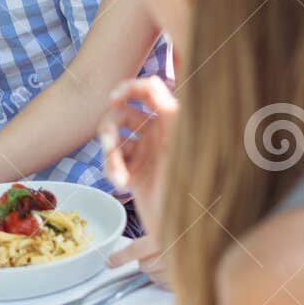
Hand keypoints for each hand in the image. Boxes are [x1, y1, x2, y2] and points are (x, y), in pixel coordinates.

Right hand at [100, 77, 176, 286]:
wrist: (189, 229)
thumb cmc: (196, 185)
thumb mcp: (184, 140)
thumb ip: (170, 107)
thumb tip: (159, 76)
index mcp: (174, 118)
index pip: (148, 89)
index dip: (129, 87)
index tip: (114, 99)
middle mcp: (158, 131)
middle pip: (122, 112)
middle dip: (110, 127)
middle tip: (107, 141)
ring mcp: (145, 152)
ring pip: (113, 138)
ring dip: (109, 154)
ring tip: (118, 176)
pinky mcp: (134, 171)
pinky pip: (113, 161)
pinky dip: (112, 169)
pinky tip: (122, 184)